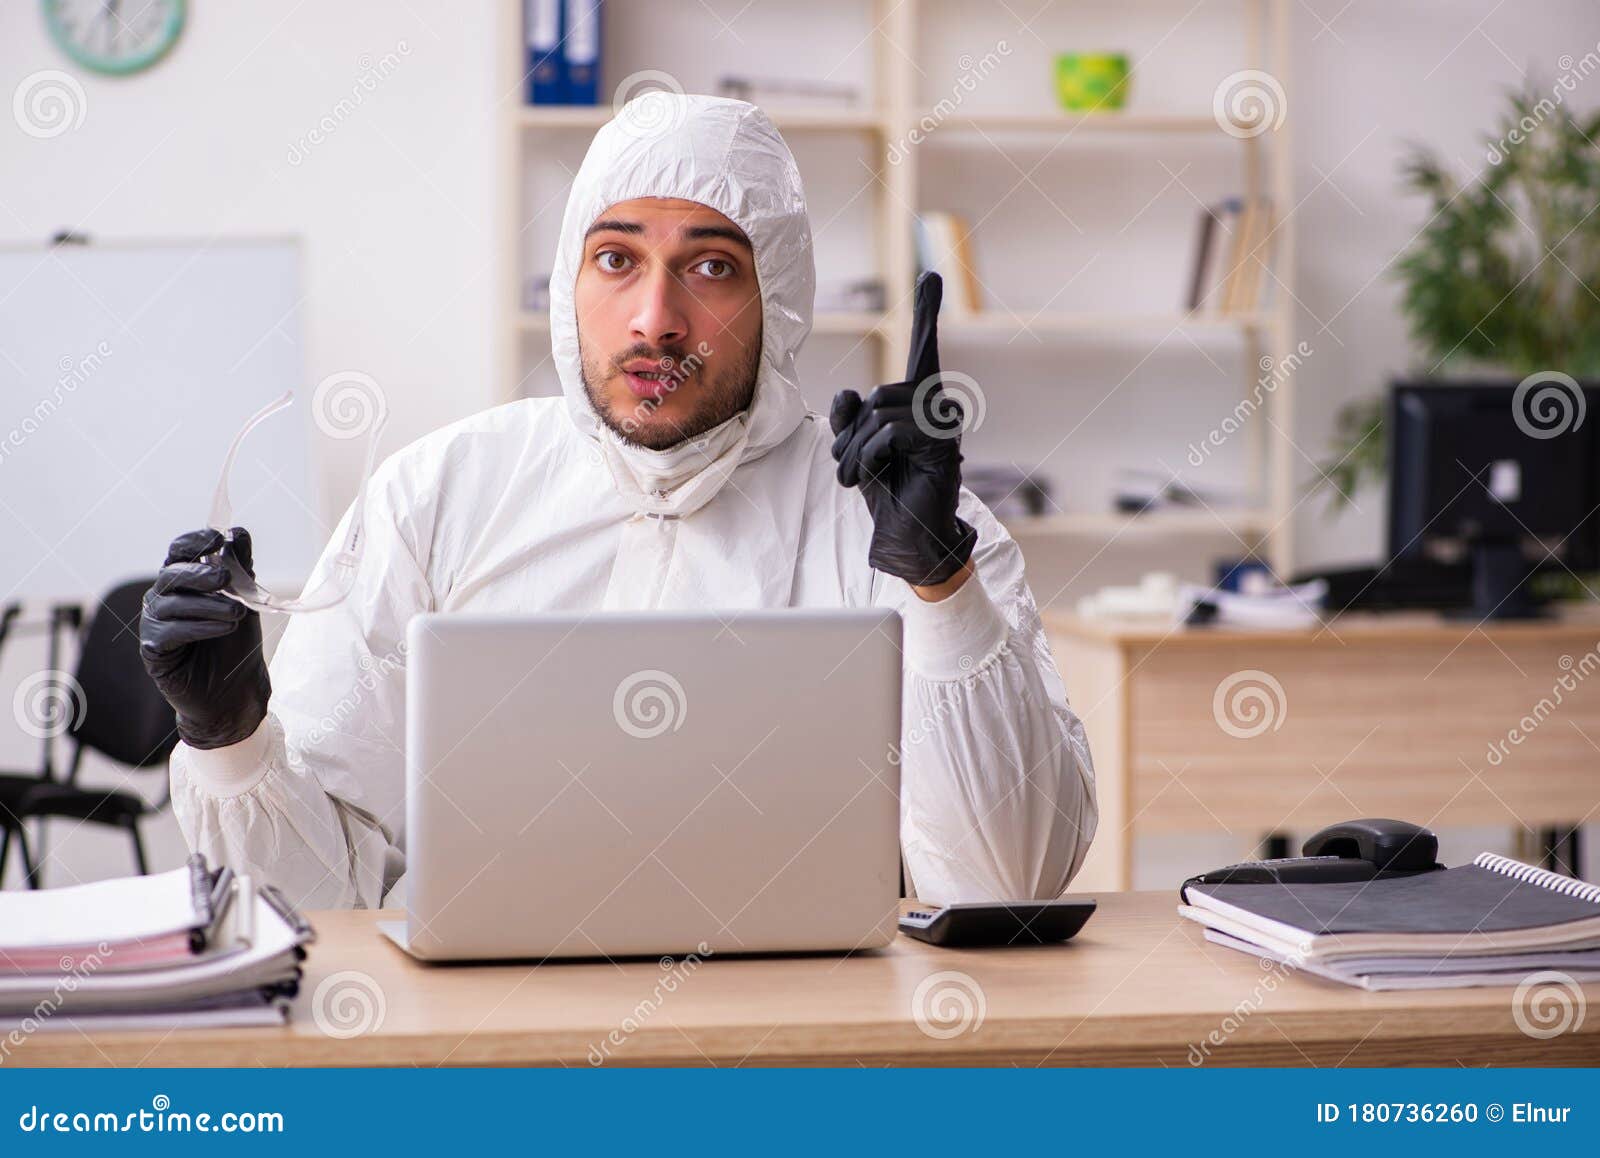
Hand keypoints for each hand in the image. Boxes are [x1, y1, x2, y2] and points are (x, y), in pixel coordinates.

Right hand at [140, 528, 271, 749]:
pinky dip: (199, 627)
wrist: (234, 689)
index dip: (193, 542)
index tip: (216, 537)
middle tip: (225, 579)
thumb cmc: (236, 642)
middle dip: (200, 574)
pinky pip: (170, 632)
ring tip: (236, 614)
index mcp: (183, 580)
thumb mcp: (245, 600)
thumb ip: (240, 568)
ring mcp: (154, 623)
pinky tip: (222, 629)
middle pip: (172, 575)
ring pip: (172, 604)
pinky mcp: (153, 649)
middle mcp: (163, 597)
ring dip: (208, 606)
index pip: (179, 551)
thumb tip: (238, 533)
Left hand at [829, 272, 977, 587]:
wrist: (906, 535)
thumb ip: (849, 418)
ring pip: (879, 413)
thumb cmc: (886, 492)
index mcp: (918, 403)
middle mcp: (937, 407)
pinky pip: (890, 431)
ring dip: (855, 449)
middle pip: (877, 395)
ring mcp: (944, 426)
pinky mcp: (941, 446)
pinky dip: (868, 456)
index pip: (922, 351)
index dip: (926, 313)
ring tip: (857, 476)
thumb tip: (848, 392)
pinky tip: (871, 477)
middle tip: (847, 465)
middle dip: (851, 432)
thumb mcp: (856, 448)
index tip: (931, 276)